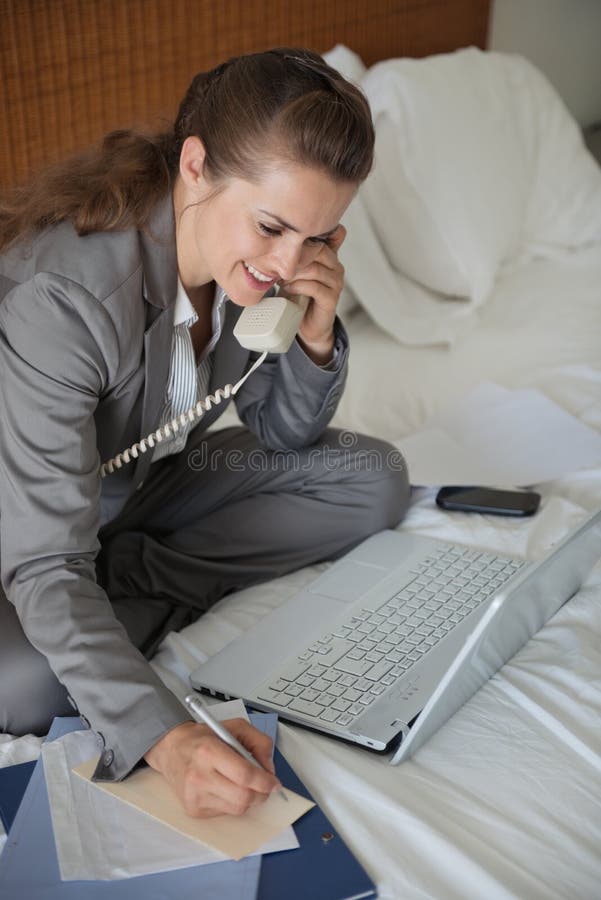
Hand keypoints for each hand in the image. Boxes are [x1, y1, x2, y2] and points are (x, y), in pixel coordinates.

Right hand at [143, 718, 281, 816]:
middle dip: (261, 794)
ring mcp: (195, 796)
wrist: (171, 748)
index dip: (265, 782)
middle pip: (243, 798)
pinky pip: (224, 813)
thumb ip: (259, 742)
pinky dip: (232, 803)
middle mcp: (200, 776)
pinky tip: (225, 788)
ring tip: (242, 784)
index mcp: (210, 751)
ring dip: (247, 799)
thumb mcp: (235, 727)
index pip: (245, 775)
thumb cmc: (203, 738)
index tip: (274, 782)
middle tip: (264, 786)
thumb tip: (269, 769)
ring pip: (237, 809)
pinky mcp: (193, 810)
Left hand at [282, 225, 346, 364]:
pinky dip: (298, 286)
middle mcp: (336, 267)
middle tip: (279, 264)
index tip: (287, 244)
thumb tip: (269, 238)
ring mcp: (336, 283)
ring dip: (294, 273)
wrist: (308, 324)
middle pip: (318, 250)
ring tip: (281, 279)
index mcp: (329, 256)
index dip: (307, 237)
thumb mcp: (295, 270)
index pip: (327, 235)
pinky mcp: (331, 298)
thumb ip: (291, 255)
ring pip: (314, 269)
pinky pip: (314, 287)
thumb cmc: (300, 295)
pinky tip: (288, 289)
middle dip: (295, 256)